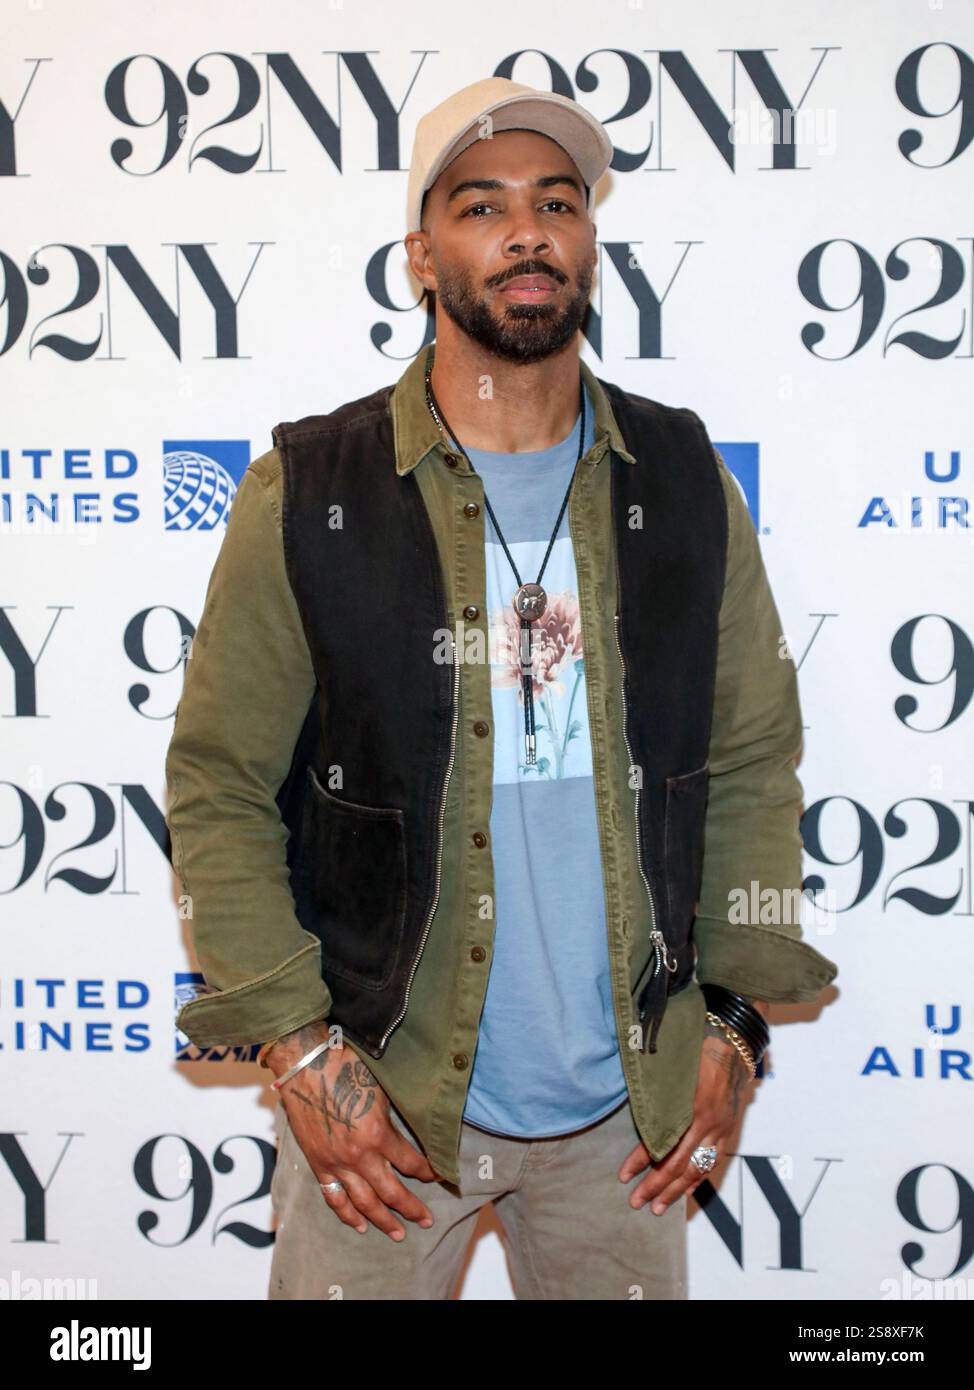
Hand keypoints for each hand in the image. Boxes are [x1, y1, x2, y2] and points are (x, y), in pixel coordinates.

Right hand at [266, 1021, 439, 1240]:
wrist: (304, 1065)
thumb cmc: (345, 1066)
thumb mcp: (381, 1087)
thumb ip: (396, 1112)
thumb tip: (417, 1120)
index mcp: (378, 1134)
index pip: (412, 1163)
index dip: (429, 1171)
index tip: (440, 1176)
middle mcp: (359, 1156)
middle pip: (392, 1192)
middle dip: (412, 1208)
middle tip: (427, 1220)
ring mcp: (337, 1164)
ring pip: (364, 1203)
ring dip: (382, 1220)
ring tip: (398, 1233)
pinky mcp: (318, 1164)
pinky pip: (334, 1197)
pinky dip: (346, 1214)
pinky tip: (358, 1225)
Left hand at [617, 1024, 754, 1213]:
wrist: (733, 1042)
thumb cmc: (697, 1047)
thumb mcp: (672, 1065)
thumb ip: (654, 1088)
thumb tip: (628, 1101)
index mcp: (689, 1105)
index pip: (660, 1142)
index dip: (640, 1160)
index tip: (623, 1175)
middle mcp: (706, 1122)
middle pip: (678, 1163)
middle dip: (655, 1185)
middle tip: (635, 1201)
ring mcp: (719, 1128)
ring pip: (697, 1168)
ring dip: (676, 1190)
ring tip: (658, 1207)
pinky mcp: (727, 1129)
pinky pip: (713, 1160)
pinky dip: (698, 1178)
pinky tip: (686, 1191)